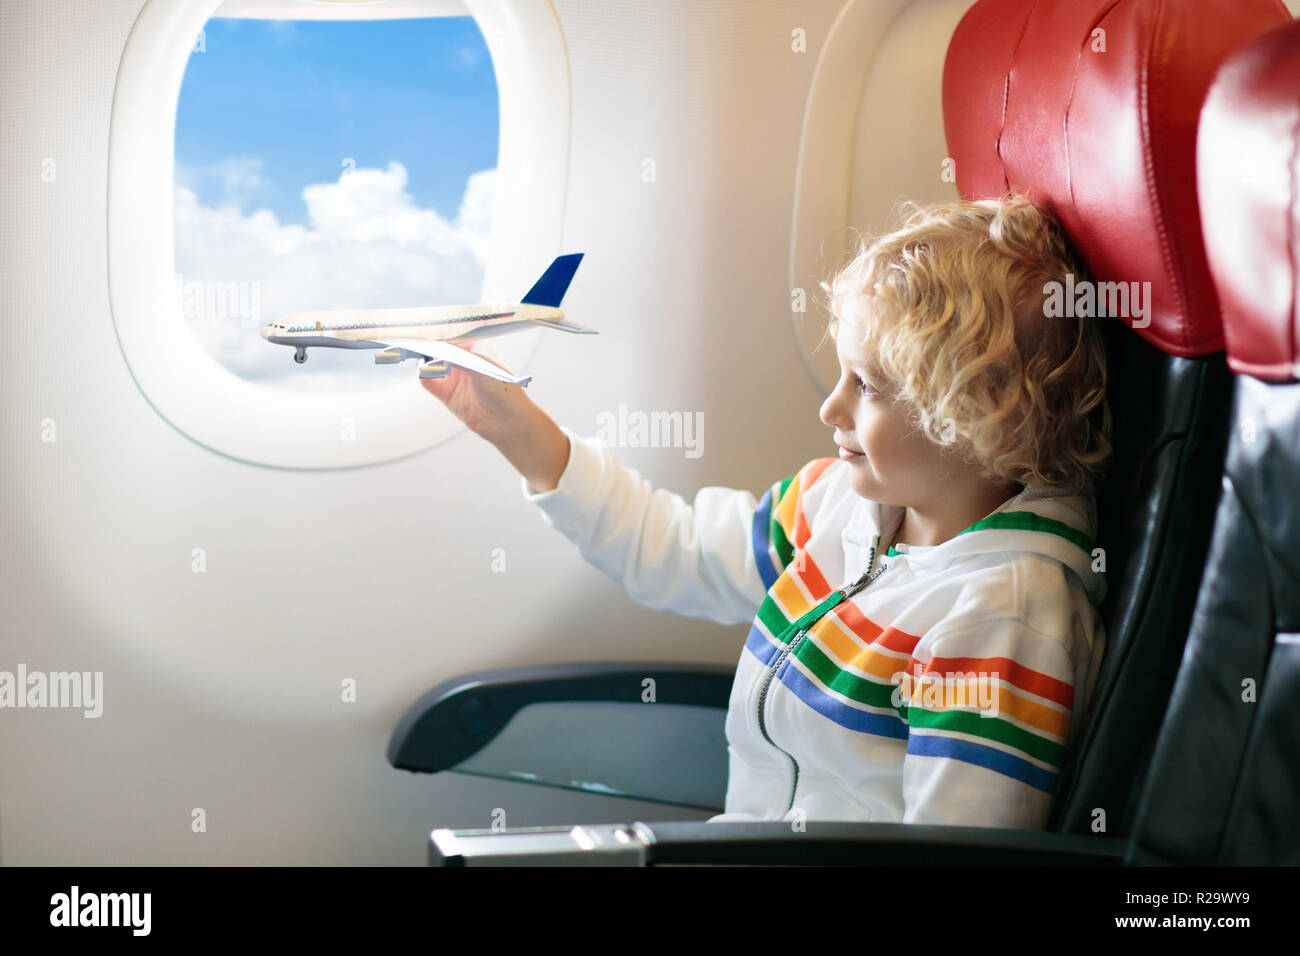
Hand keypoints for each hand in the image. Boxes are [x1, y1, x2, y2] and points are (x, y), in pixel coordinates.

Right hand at [418, 342, 533, 442]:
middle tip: (419, 345)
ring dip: (426, 363)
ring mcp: (456, 379)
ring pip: (434, 366)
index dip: (442, 336)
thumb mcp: (482, 367)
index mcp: (478, 349)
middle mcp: (465, 363)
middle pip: (441, 351)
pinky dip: (426, 379)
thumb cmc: (506, 392)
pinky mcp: (448, 395)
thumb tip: (441, 351)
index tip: (429, 334)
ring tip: (420, 359)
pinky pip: (432, 383)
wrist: (508, 422)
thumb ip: (460, 358)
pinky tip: (425, 376)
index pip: (454, 338)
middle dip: (430, 349)